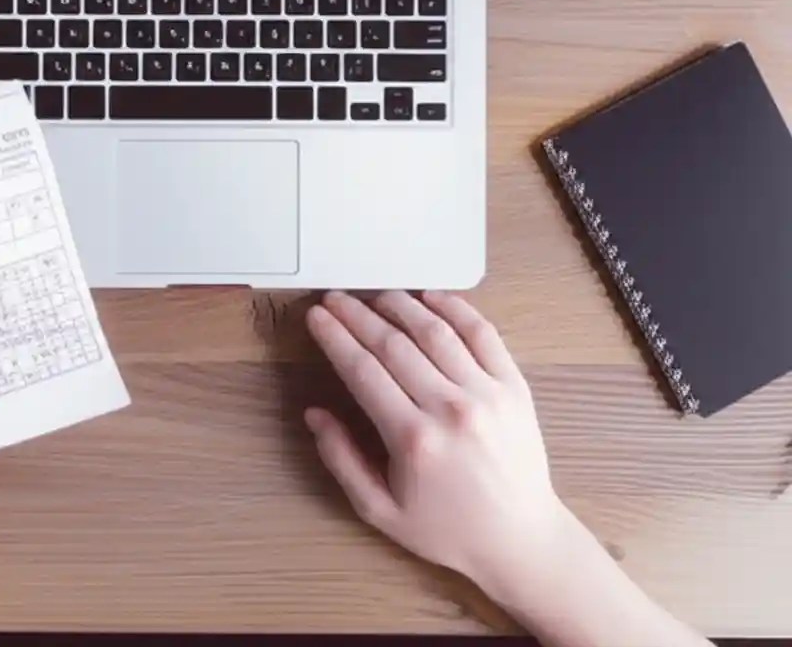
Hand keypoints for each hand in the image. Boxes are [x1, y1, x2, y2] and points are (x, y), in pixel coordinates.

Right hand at [304, 290, 567, 591]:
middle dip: (357, 316)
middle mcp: (449, 409)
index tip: (317, 317)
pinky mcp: (515, 387)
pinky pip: (483, 334)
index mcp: (412, 440)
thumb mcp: (379, 510)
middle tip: (335, 299)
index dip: (335, 338)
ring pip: (435, 331)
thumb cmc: (446, 529)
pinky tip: (430, 299)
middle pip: (393, 344)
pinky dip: (455, 309)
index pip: (362, 371)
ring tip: (376, 295)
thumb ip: (342, 460)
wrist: (519, 538)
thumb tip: (314, 414)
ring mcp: (487, 394)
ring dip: (401, 305)